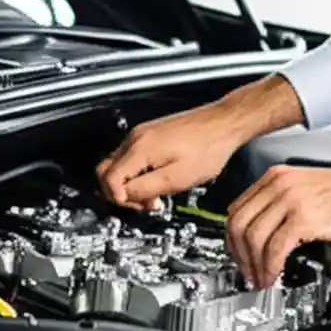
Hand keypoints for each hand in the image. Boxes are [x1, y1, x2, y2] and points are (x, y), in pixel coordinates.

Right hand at [96, 104, 241, 210]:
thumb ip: (145, 189)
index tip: (139, 206)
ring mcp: (142, 134)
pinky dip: (138, 173)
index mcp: (140, 148)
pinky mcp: (150, 134)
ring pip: (118, 165)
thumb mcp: (177, 178)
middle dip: (120, 192)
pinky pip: (131, 157)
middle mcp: (136, 138)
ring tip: (155, 194)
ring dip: (130, 184)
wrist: (224, 124)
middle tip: (143, 203)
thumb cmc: (209, 148)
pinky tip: (158, 179)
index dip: (119, 198)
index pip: (108, 179)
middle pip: (106, 171)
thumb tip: (125, 197)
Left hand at [226, 156, 330, 288]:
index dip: (233, 239)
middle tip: (246, 273)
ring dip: (254, 266)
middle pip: (239, 225)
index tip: (238, 256)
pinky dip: (269, 267)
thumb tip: (263, 231)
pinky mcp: (304, 219)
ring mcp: (290, 201)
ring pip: (253, 238)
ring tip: (261, 280)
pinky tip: (274, 276)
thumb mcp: (305, 189)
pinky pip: (274, 249)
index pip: (237, 208)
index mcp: (276, 177)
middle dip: (238, 256)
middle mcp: (279, 185)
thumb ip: (280, 203)